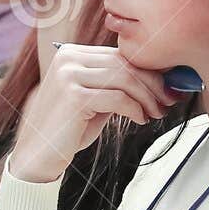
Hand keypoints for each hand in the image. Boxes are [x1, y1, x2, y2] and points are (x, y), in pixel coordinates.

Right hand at [9, 45, 176, 182]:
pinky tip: (141, 120)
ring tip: (157, 113)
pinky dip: (136, 109)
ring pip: (125, 79)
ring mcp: (69, 75)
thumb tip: (156, 78)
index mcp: (70, 53)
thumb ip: (114, 84)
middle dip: (153, 83)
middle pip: (125, 63)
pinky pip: (118, 97)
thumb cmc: (68, 130)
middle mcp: (67, 58)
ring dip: (148, 97)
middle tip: (170, 100)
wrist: (38, 155)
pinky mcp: (74, 95)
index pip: (119, 54)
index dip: (148, 70)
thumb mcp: (93, 100)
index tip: (168, 86)